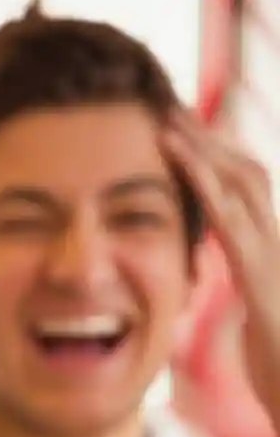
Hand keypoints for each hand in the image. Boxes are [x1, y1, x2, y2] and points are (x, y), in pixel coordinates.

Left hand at [163, 111, 279, 412]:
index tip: (183, 137)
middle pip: (246, 174)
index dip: (217, 162)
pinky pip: (231, 219)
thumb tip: (234, 285)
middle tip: (170, 110)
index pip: (246, 195)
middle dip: (210, 141)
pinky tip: (179, 160)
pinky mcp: (260, 276)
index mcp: (271, 255)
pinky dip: (205, 183)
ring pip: (242, 185)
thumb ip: (248, 295)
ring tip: (168, 120)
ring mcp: (274, 256)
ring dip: (204, 149)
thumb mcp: (257, 325)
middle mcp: (277, 245)